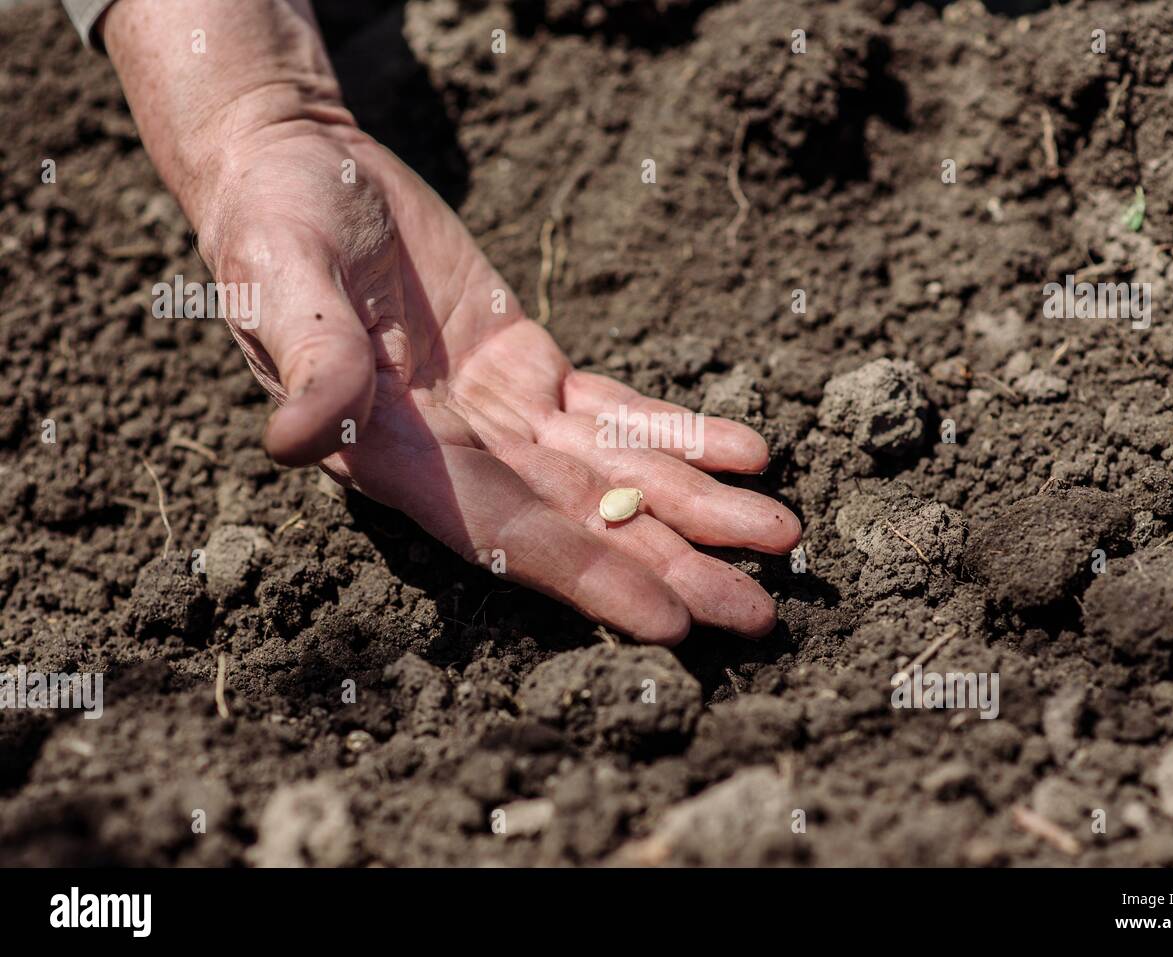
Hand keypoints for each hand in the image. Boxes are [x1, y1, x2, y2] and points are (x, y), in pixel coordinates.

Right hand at [200, 123, 801, 643]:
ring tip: (780, 535)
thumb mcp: (278, 276)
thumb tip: (297, 440)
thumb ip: (307, 357)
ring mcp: (501, 415)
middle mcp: (457, 455)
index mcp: (396, 455)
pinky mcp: (530, 366)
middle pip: (581, 525)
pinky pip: (617, 410)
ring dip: (698, 509)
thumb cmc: (271, 222)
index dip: (589, 579)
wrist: (302, 167)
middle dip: (670, 568)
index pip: (505, 537)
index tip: (672, 622)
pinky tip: (748, 454)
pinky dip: (682, 433)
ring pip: (615, 475)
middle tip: (759, 612)